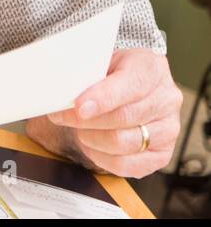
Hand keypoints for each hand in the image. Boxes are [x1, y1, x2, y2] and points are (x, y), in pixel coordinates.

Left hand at [27, 48, 182, 178]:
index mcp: (152, 68)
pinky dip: (102, 157)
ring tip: (79, 129)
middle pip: (124, 117)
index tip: (79, 107)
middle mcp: (167, 99)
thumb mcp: (99, 62)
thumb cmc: (110, 73)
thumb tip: (58, 90)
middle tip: (61, 117)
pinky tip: (91, 145)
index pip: (131, 85)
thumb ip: (85, 74)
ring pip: (124, 142)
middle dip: (86, 121)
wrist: (127, 86)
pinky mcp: (161, 155)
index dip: (103, 98)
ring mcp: (168, 129)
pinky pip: (127, 165)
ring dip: (91, 138)